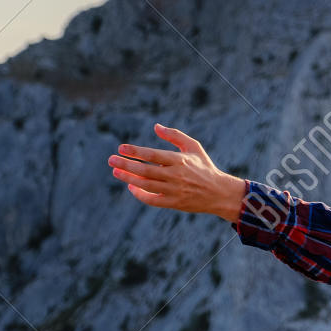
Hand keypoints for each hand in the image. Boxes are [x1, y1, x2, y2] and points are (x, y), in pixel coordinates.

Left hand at [108, 124, 246, 221]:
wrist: (219, 193)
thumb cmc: (204, 167)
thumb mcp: (194, 147)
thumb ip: (175, 135)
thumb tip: (156, 126)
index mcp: (180, 160)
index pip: (153, 155)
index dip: (136, 151)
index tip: (121, 147)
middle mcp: (176, 176)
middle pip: (146, 170)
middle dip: (126, 165)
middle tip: (111, 160)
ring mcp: (175, 191)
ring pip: (146, 185)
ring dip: (129, 178)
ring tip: (116, 172)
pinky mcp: (174, 203)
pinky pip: (153, 200)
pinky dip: (140, 194)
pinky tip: (131, 187)